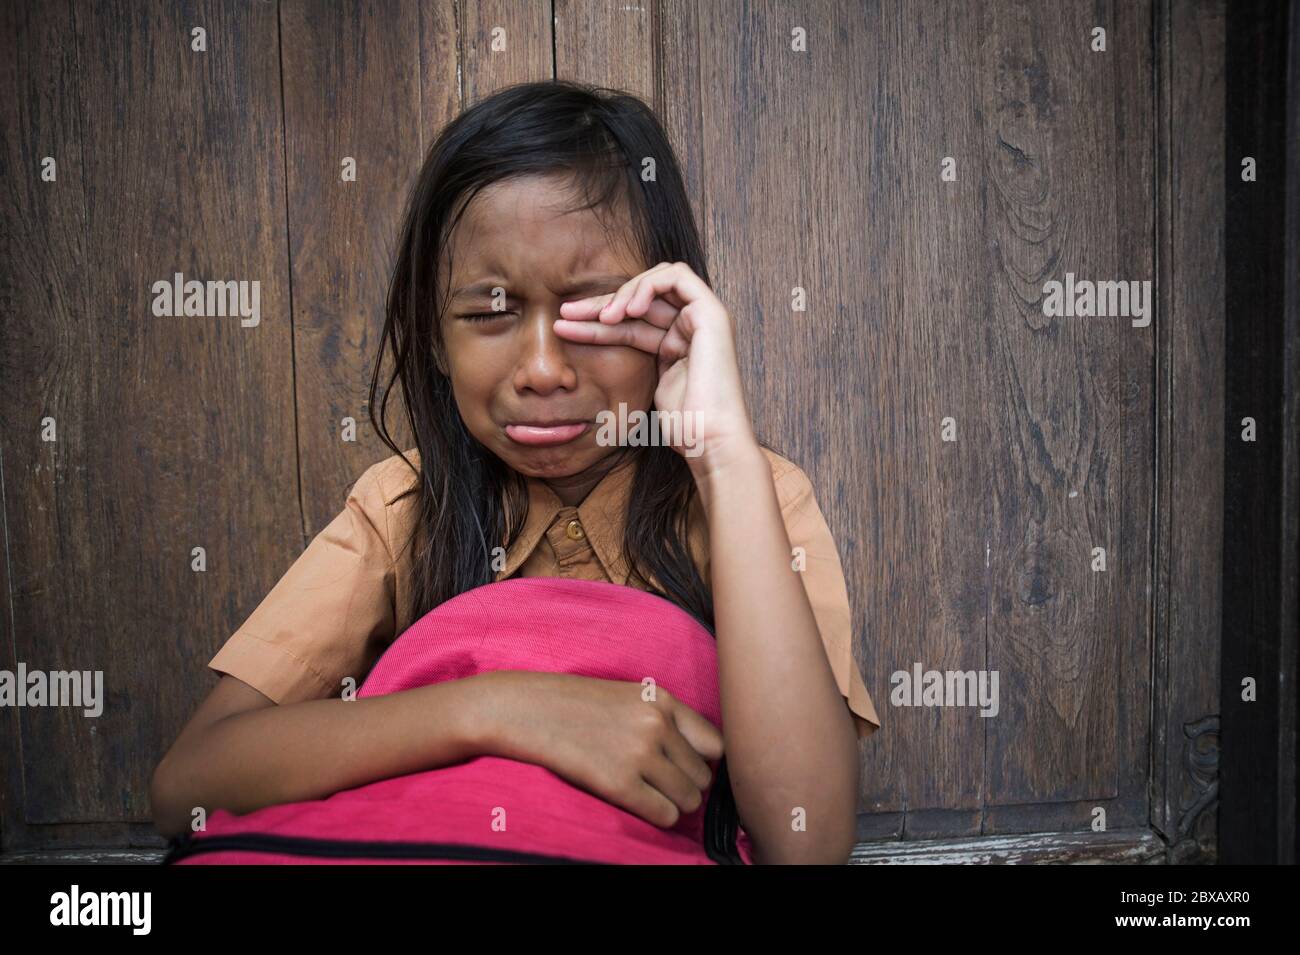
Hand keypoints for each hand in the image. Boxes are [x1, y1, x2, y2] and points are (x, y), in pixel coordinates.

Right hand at [478, 670, 723, 828]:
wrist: (525, 709)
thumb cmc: (575, 704)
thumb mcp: (629, 696)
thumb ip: (664, 718)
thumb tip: (703, 756)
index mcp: (662, 700)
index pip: (716, 743)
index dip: (705, 761)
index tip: (688, 768)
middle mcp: (657, 725)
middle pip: (704, 776)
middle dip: (687, 786)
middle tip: (661, 785)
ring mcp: (639, 753)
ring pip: (688, 799)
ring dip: (674, 804)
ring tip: (650, 794)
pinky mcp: (619, 782)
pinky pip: (664, 814)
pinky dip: (658, 816)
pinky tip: (638, 803)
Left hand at [554, 261, 759, 476]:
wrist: (708, 439)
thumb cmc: (681, 426)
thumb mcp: (645, 385)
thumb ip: (632, 360)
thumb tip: (596, 351)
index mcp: (676, 344)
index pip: (631, 322)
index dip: (597, 322)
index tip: (565, 326)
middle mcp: (691, 327)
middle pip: (640, 301)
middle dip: (601, 303)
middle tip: (566, 313)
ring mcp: (704, 318)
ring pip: (656, 283)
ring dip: (624, 293)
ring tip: (603, 317)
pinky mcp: (712, 313)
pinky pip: (677, 277)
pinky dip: (648, 286)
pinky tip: (628, 311)